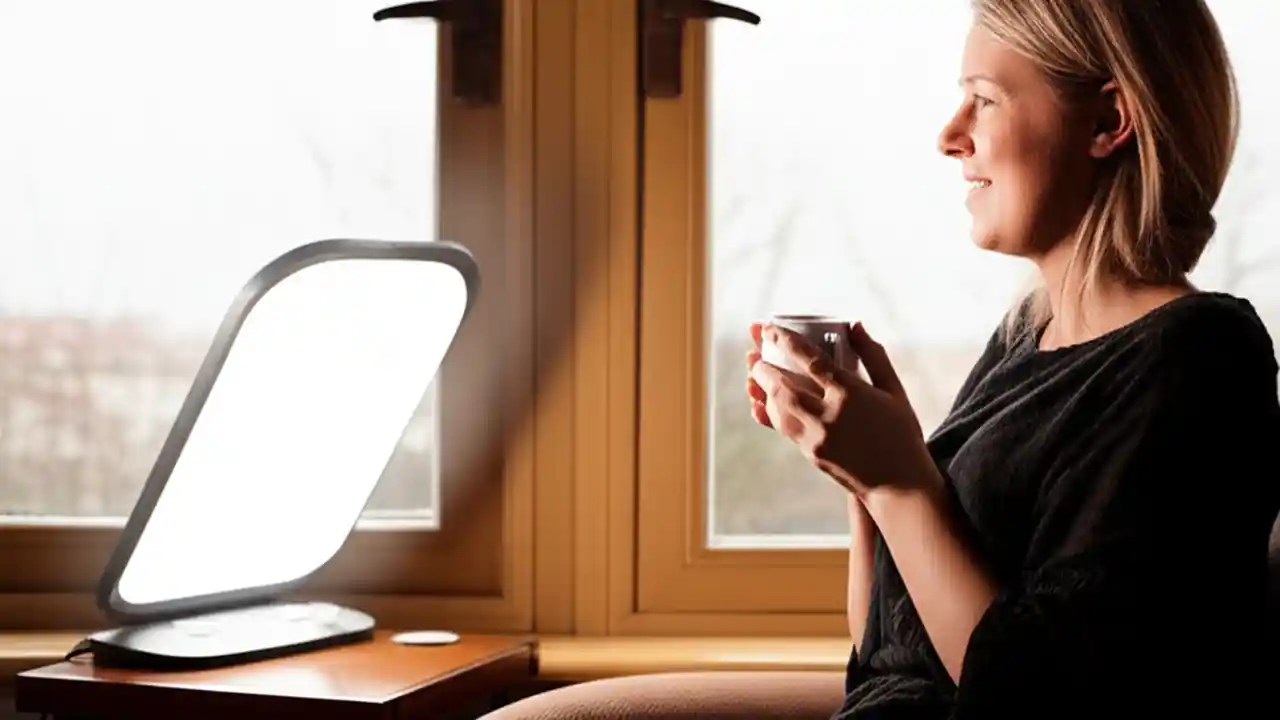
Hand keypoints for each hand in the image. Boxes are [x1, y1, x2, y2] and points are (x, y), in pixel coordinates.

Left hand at [747, 322, 937, 499]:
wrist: (899, 485)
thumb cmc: (901, 433)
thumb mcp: (894, 391)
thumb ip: (873, 356)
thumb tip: (854, 325)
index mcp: (852, 395)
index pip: (811, 361)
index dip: (786, 341)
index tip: (769, 328)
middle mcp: (830, 416)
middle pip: (785, 388)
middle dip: (764, 369)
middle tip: (754, 355)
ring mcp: (818, 438)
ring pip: (780, 410)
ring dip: (764, 391)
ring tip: (754, 376)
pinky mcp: (812, 455)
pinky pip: (784, 429)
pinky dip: (772, 413)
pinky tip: (765, 402)